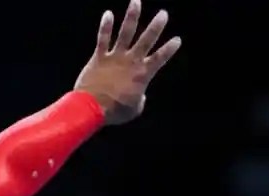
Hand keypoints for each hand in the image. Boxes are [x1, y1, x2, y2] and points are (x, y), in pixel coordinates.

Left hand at [75, 0, 181, 125]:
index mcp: (142, 75)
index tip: (177, 39)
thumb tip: (140, 97)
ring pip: (125, 33)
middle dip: (156, 26)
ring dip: (132, 16)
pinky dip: (105, 26)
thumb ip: (140, 100)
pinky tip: (108, 14)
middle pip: (146, 40)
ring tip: (136, 2)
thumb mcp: (133, 109)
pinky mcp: (99, 58)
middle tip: (163, 14)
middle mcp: (131, 62)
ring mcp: (115, 58)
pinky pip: (103, 39)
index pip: (160, 58)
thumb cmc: (113, 112)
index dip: (169, 49)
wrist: (92, 109)